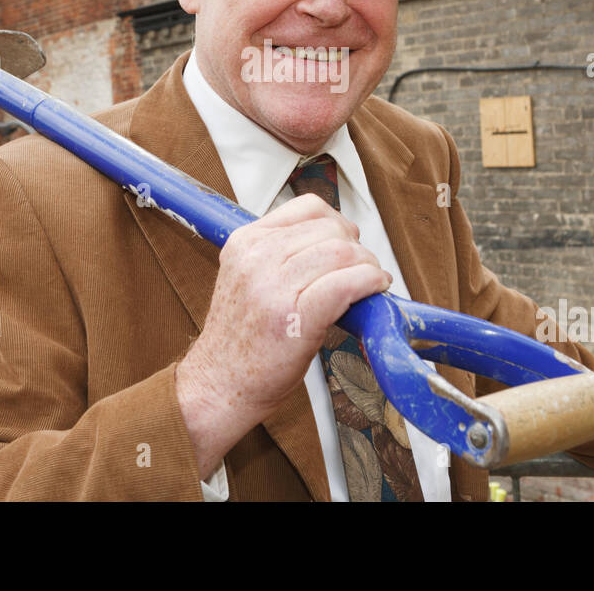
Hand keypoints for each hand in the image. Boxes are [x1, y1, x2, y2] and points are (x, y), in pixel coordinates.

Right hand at [175, 193, 391, 475]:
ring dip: (368, 266)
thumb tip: (338, 240)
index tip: (346, 243)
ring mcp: (274, 287)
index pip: (308, 207)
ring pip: (343, 253)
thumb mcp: (248, 279)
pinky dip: (370, 282)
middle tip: (362, 269)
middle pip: (331, 229)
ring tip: (370, 283)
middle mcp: (257, 257)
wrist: (219, 386)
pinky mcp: (295, 317)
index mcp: (245, 242)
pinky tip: (374, 290)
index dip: (337, 223)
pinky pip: (346, 284)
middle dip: (357, 247)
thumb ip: (281, 253)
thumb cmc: (241, 340)